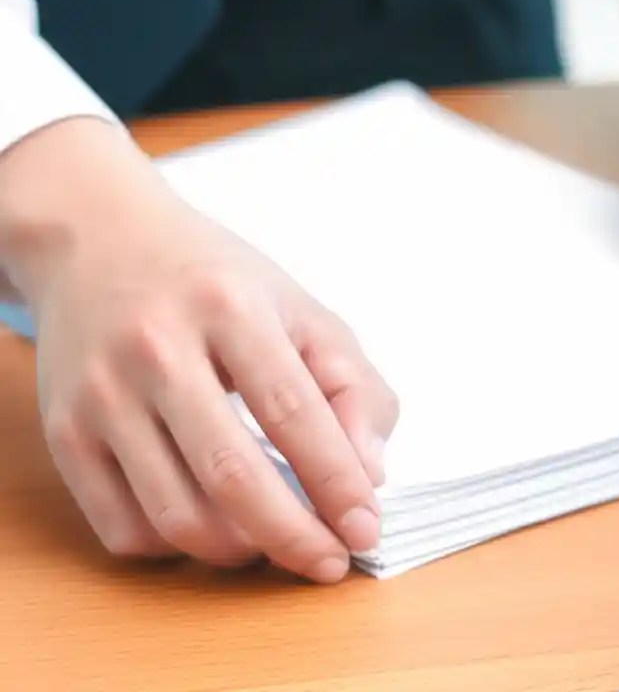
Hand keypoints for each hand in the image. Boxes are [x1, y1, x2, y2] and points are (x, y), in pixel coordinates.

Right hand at [0, 119, 395, 582]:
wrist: (99, 240)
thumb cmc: (218, 284)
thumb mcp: (301, 310)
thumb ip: (352, 386)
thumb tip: (368, 474)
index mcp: (229, 308)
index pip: (294, 414)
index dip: (337, 483)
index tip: (366, 528)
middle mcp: (156, 348)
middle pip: (232, 475)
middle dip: (294, 536)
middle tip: (330, 562)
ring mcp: (101, 394)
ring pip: (175, 514)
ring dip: (239, 550)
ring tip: (275, 542)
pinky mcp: (64, 431)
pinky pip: (122, 526)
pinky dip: (177, 547)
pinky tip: (213, 526)